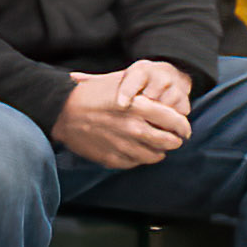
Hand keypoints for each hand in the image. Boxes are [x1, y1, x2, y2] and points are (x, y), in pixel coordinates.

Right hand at [53, 61, 195, 170]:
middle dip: (175, 141)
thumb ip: (147, 92)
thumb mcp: (122, 83)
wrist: (62, 111)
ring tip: (156, 146)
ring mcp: (124, 145)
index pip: (176, 122)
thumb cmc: (93, 93)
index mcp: (140, 107)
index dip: (184, 127)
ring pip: (155, 156)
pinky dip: (140, 158)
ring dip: (159, 152)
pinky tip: (137, 150)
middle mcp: (135, 128)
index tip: (184, 129)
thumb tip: (169, 101)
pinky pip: (136, 163)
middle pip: (170, 142)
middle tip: (174, 139)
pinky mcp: (112, 159)